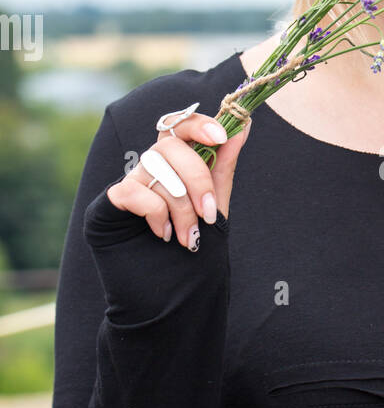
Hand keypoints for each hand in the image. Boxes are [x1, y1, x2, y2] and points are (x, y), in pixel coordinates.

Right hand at [106, 108, 250, 250]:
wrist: (170, 282)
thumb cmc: (191, 235)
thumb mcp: (214, 201)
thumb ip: (224, 164)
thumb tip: (244, 125)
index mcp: (179, 160)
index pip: (182, 124)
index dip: (200, 124)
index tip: (221, 137)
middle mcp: (153, 163)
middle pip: (171, 146)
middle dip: (197, 180)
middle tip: (208, 213)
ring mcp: (132, 179)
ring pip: (158, 173)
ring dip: (181, 210)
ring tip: (189, 237)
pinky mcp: (115, 199)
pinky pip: (137, 192)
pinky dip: (156, 215)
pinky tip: (163, 233)